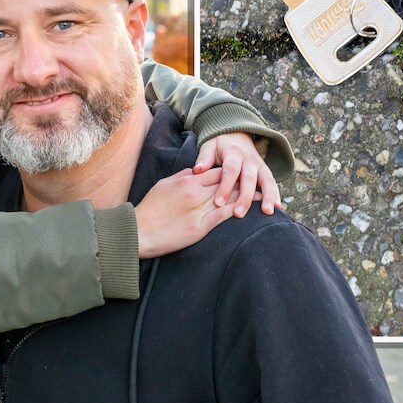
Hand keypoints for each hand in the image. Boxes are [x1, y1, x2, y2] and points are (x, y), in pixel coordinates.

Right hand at [135, 167, 258, 257]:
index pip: (216, 172)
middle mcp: (196, 192)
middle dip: (244, 182)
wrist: (139, 231)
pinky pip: (224, 215)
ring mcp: (199, 209)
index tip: (243, 174)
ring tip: (263, 195)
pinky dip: (239, 210)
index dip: (232, 173)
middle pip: (227, 182)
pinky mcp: (201, 226)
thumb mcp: (163, 185)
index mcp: (187, 180)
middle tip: (260, 182)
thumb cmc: (148, 209)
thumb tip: (195, 172)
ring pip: (229, 197)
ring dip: (247, 195)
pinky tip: (251, 210)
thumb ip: (181, 177)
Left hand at [194, 132, 279, 216]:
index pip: (230, 171)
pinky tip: (276, 208)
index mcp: (233, 154)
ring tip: (268, 211)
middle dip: (245, 197)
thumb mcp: (209, 146)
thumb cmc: (220, 145)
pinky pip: (273, 183)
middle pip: (249, 179)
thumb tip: (197, 170)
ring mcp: (260, 165)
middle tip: (239, 214)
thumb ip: (204, 158)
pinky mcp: (266, 171)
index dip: (225, 187)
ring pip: (266, 180)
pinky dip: (276, 195)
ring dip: (268, 196)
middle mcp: (249, 160)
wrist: (237, 134)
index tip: (218, 203)